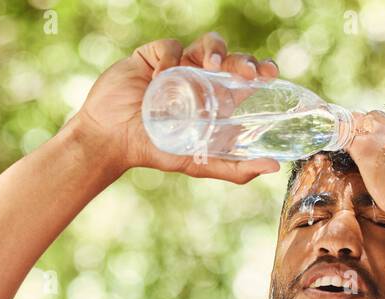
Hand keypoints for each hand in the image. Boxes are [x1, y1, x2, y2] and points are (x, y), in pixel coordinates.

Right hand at [71, 32, 281, 183]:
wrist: (110, 139)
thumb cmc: (152, 150)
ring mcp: (177, 64)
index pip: (244, 77)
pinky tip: (161, 77)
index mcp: (213, 97)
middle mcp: (198, 78)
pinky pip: (169, 47)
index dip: (260, 70)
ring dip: (215, 50)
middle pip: (230, 58)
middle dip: (242, 60)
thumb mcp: (197, 163)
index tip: (269, 75)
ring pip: (205, 44)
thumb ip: (233, 168)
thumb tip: (274, 167)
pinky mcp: (152, 55)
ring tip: (213, 65)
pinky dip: (170, 58)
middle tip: (248, 73)